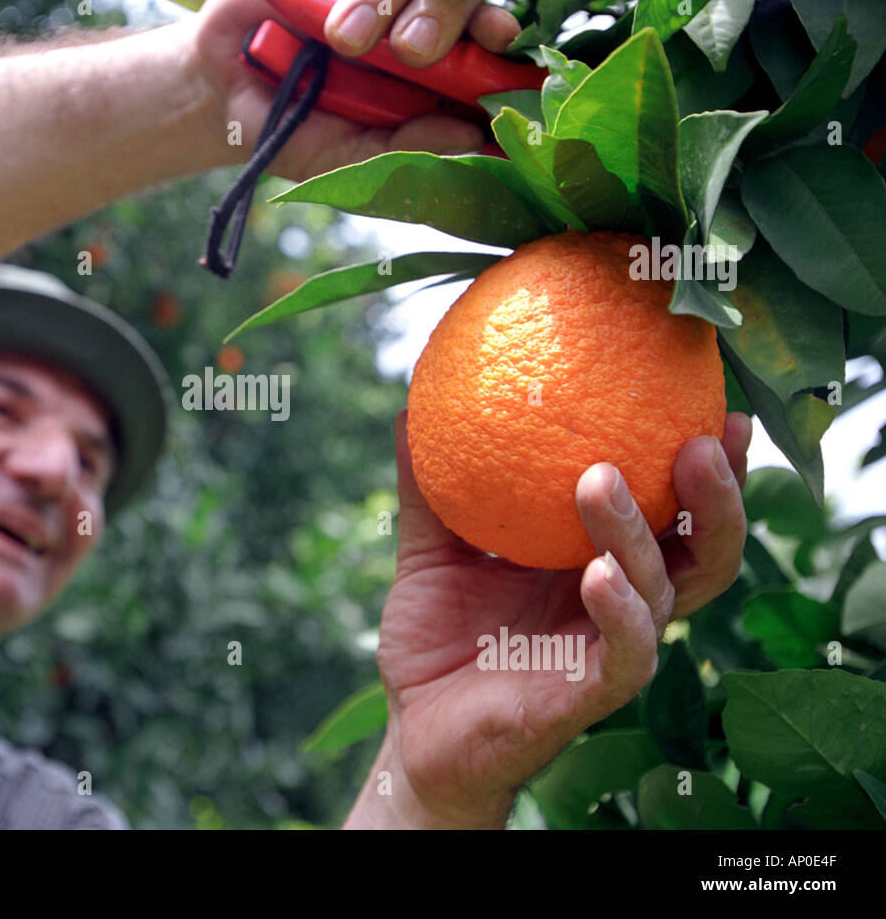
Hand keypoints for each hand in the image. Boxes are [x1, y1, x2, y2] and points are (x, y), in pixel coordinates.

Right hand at [190, 0, 520, 182]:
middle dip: (444, 9)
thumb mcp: (345, 157)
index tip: (500, 39)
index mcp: (434, 63)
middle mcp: (412, 12)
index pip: (483, 36)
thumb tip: (468, 137)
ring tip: (343, 39)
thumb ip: (403, 148)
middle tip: (411, 50)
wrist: (219, 93)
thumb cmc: (294, 128)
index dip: (495, 31)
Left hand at [345, 410, 750, 827]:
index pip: (670, 509)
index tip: (709, 399)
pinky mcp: (590, 696)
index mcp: (595, 563)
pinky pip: (626, 653)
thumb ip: (429, 491)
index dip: (702, 463)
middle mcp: (619, 603)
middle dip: (716, 495)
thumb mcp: (430, 554)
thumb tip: (411, 408)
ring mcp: (610, 649)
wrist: (415, 728)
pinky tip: (600, 575)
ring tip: (601, 480)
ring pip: (663, 591)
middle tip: (700, 437)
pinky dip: (622, 613)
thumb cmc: (437, 641)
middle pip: (701, 548)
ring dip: (639, 534)